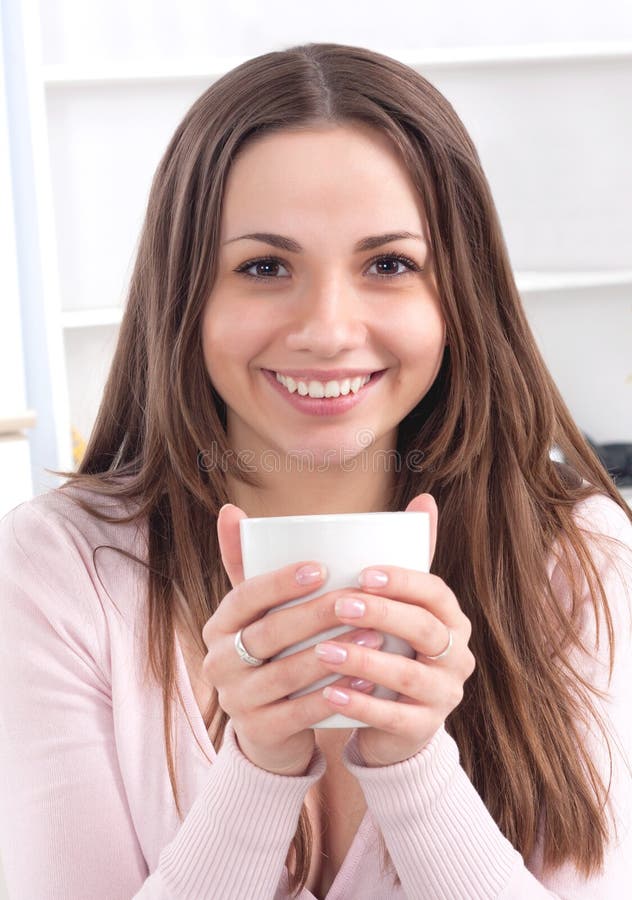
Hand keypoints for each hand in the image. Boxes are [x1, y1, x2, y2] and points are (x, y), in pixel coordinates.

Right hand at [201, 504, 385, 775]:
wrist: (269, 726)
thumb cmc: (275, 650)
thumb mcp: (261, 610)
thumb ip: (251, 561)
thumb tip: (230, 507)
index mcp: (221, 623)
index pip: (245, 595)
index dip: (280, 581)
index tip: (322, 567)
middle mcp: (218, 660)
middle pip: (268, 633)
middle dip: (315, 615)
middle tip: (358, 600)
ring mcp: (235, 699)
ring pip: (285, 673)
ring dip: (332, 655)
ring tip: (375, 637)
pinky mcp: (258, 732)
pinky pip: (298, 713)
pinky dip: (332, 698)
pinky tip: (365, 682)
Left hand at [314, 493, 475, 766]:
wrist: (389, 718)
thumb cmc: (385, 644)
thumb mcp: (391, 604)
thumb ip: (400, 555)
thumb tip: (424, 496)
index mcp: (448, 618)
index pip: (436, 592)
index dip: (404, 581)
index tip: (363, 572)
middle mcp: (456, 654)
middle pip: (427, 629)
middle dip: (383, 615)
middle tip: (339, 605)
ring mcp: (445, 695)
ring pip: (413, 676)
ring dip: (368, 661)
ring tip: (324, 651)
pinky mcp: (425, 730)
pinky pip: (397, 718)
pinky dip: (363, 706)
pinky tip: (329, 694)